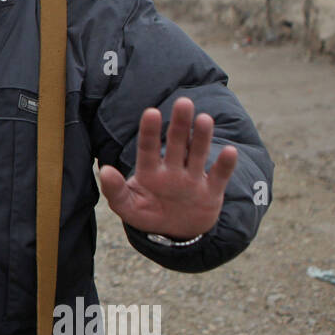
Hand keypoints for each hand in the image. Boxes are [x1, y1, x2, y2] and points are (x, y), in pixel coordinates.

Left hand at [98, 97, 237, 240]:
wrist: (176, 233)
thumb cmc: (147, 214)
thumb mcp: (128, 207)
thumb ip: (115, 191)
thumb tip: (104, 171)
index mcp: (149, 171)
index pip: (147, 148)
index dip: (149, 131)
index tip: (151, 112)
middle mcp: (172, 170)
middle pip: (176, 144)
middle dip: (179, 124)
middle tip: (183, 102)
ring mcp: (192, 179)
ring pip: (197, 154)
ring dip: (201, 138)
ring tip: (204, 119)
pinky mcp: (211, 191)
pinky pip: (219, 176)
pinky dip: (224, 165)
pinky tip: (229, 151)